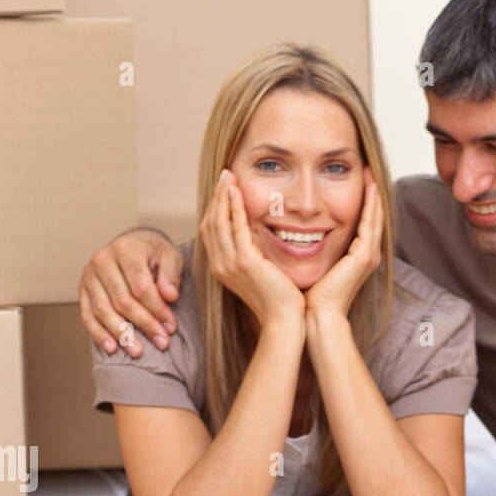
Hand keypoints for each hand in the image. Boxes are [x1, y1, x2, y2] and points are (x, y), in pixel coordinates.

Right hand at [78, 229, 183, 356]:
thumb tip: (170, 296)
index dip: (157, 309)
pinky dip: (99, 334)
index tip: (171, 327)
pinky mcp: (82, 290)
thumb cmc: (152, 254)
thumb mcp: (169, 256)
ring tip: (138, 352)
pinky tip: (112, 348)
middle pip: (122, 301)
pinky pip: (87, 316)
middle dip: (144, 324)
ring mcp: (89, 276)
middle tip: (161, 343)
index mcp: (125, 249)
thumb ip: (171, 274)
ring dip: (122, 334)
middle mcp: (102, 260)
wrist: (130, 246)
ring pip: (103, 310)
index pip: (141, 286)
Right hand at [200, 170, 305, 328]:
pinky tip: (237, 191)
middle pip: (211, 223)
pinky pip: (235, 227)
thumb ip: (253, 257)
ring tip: (229, 176)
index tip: (224, 188)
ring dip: (223, 196)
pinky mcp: (245, 262)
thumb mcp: (260, 274)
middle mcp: (221, 266)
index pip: (211, 231)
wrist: (284, 321)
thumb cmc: (278, 301)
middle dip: (217, 196)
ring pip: (219, 221)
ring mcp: (230, 264)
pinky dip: (235, 207)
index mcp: (222, 269)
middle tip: (225, 175)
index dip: (215, 208)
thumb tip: (256, 241)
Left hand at [304, 174, 381, 321]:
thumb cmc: (309, 297)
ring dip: (373, 193)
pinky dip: (371, 204)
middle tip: (367, 167)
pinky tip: (369, 187)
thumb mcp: (311, 265)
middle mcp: (366, 255)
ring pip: (374, 217)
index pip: (361, 222)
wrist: (317, 316)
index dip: (361, 201)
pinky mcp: (364, 257)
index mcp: (355, 258)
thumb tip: (292, 234)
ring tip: (369, 171)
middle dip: (370, 192)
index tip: (354, 179)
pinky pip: (370, 223)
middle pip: (372, 216)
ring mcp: (368, 256)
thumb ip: (309, 248)